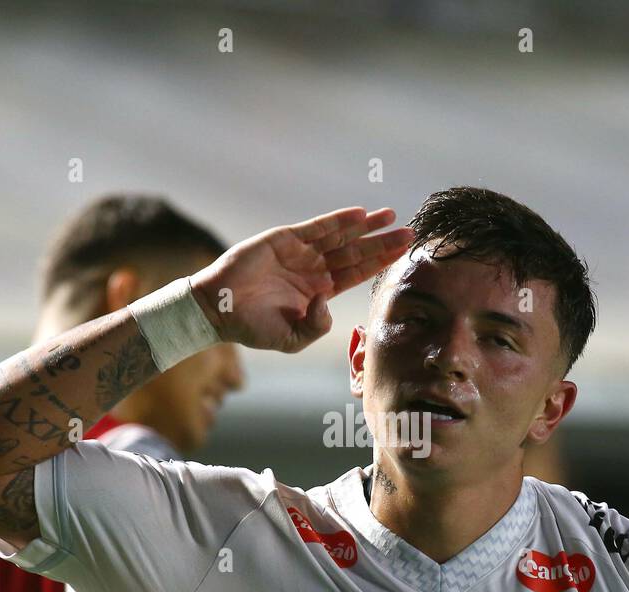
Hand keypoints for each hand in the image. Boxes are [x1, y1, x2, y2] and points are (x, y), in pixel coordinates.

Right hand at [189, 206, 412, 352]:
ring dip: (366, 226)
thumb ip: (317, 326)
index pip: (357, 275)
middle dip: (382, 242)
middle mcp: (314, 269)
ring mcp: (300, 252)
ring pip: (341, 237)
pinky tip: (359, 215)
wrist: (218, 310)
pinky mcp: (284, 239)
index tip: (403, 255)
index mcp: (319, 291)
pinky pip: (317, 227)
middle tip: (409, 232)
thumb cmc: (253, 328)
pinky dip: (338, 221)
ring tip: (390, 215)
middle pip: (356, 252)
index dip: (380, 264)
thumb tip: (327, 301)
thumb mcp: (292, 339)